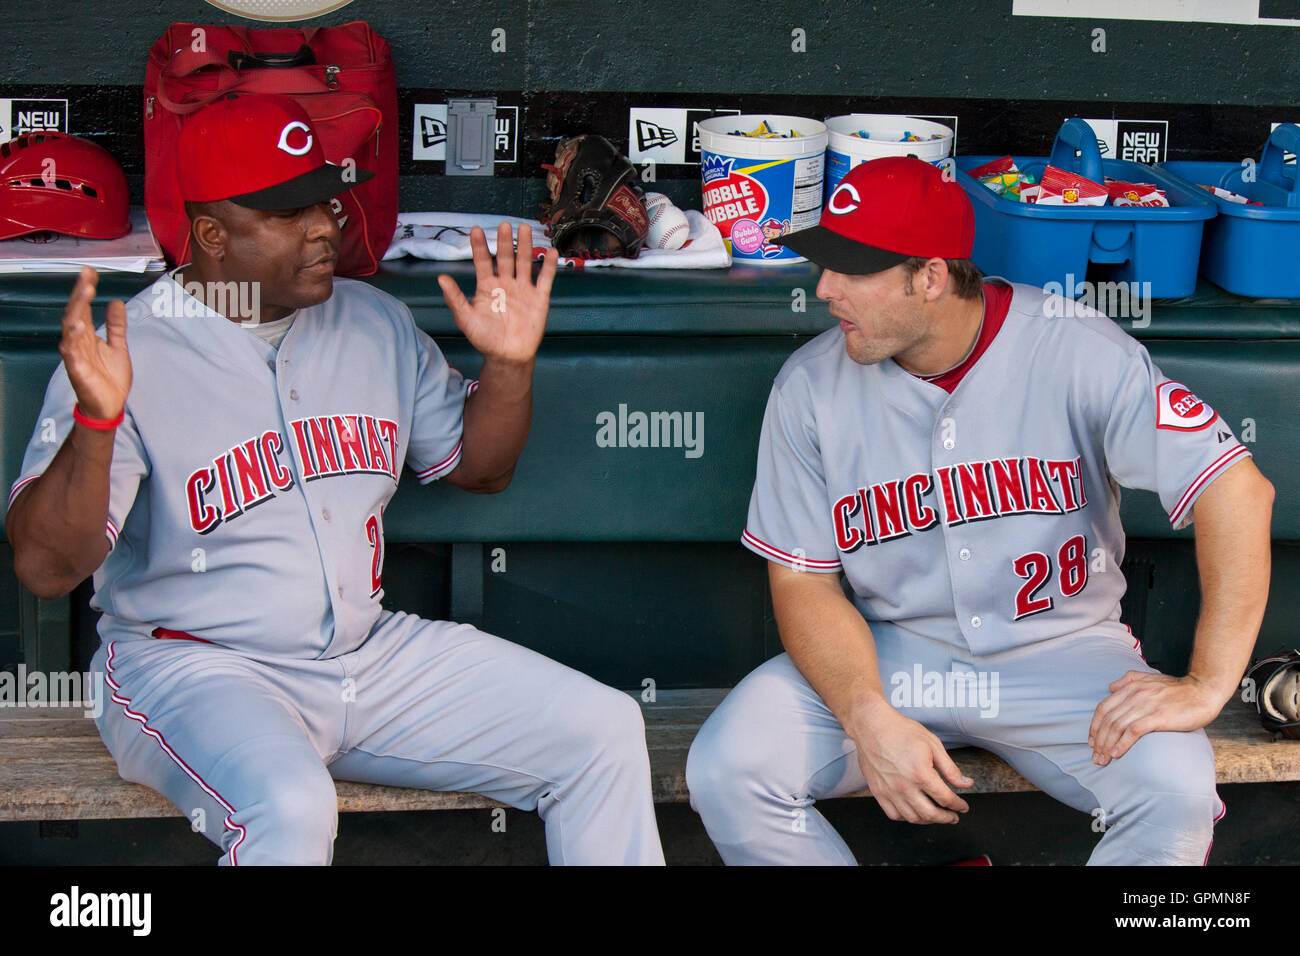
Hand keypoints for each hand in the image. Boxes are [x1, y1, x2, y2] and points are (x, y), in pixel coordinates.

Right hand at [60, 266, 131, 420]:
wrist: (109, 405)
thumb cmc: (109, 378)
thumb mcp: (118, 346)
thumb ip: (116, 325)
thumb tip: (116, 302)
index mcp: (87, 335)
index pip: (84, 307)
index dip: (85, 289)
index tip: (90, 272)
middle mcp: (78, 342)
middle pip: (76, 313)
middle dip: (80, 294)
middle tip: (86, 276)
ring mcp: (76, 355)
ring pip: (71, 329)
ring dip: (77, 310)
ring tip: (84, 293)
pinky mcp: (78, 370)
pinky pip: (72, 352)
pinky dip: (73, 338)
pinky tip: (78, 326)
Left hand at [436, 222, 557, 364]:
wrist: (508, 356)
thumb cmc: (485, 339)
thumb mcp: (466, 319)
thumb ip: (454, 299)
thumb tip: (440, 278)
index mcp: (487, 286)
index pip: (482, 261)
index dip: (479, 246)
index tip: (476, 230)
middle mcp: (505, 283)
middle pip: (505, 257)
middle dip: (504, 242)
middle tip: (503, 225)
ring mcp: (523, 289)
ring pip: (524, 263)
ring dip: (525, 246)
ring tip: (524, 228)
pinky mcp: (539, 298)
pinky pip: (545, 279)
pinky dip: (548, 266)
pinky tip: (550, 252)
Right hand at [852, 698, 972, 823]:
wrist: (871, 726)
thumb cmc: (901, 731)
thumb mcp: (933, 744)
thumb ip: (950, 768)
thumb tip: (966, 784)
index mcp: (921, 774)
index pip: (945, 798)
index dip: (958, 805)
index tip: (962, 807)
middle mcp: (905, 786)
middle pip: (931, 814)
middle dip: (946, 818)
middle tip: (953, 817)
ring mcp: (889, 791)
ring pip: (912, 818)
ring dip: (928, 820)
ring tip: (935, 816)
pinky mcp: (878, 792)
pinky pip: (894, 814)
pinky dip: (907, 818)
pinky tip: (914, 812)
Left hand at [1087, 672, 1223, 765]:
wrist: (1204, 691)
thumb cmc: (1179, 688)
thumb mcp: (1150, 678)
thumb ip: (1129, 680)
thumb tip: (1111, 687)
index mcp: (1131, 687)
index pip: (1103, 708)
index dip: (1095, 726)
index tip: (1092, 741)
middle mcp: (1134, 695)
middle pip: (1108, 720)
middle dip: (1098, 740)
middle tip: (1095, 756)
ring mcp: (1145, 706)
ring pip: (1117, 727)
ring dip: (1107, 745)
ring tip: (1103, 760)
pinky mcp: (1157, 717)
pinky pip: (1133, 731)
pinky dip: (1122, 744)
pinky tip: (1117, 754)